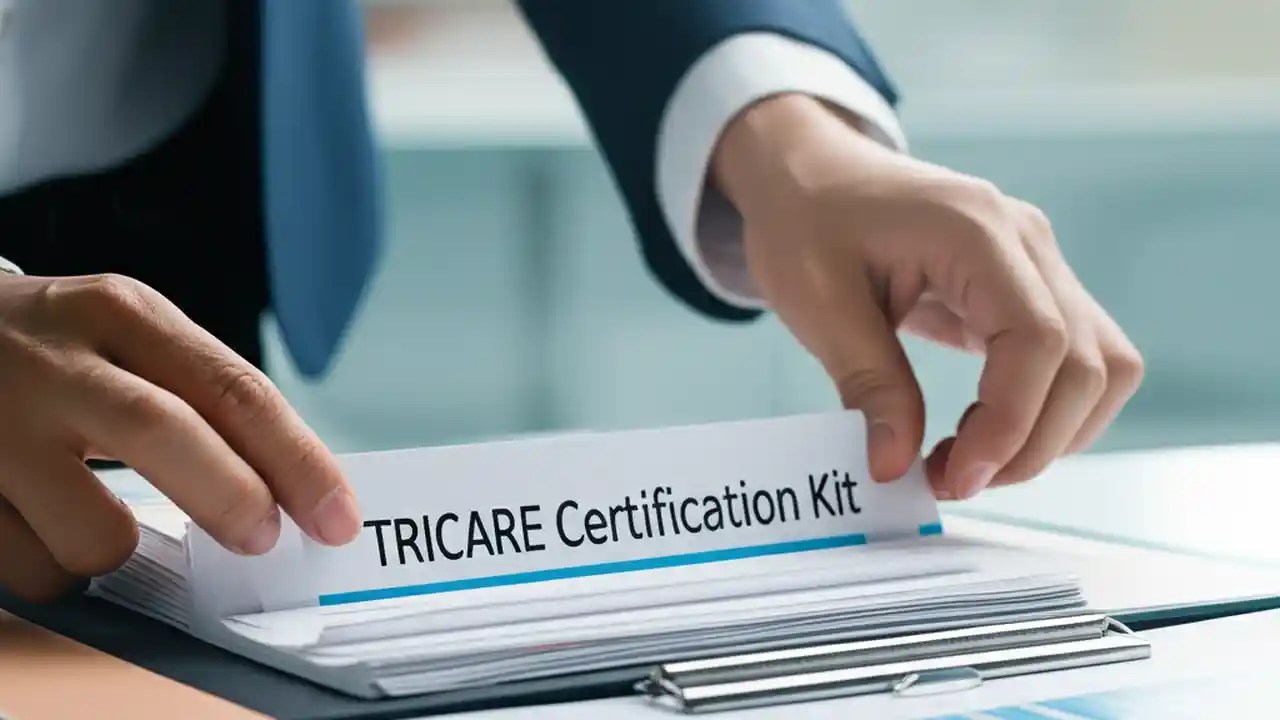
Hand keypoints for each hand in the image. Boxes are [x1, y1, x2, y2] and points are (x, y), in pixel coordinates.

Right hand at [0, 273, 360, 601]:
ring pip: (90, 532)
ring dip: (118, 551)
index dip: (297, 461)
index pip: (232, 388)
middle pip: (165, 433)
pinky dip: (52, 566)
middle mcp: (54, 361)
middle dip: (230, 498)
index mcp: (121, 313)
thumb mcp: (126, 337)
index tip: (337, 518)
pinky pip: (26, 567)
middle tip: (262, 539)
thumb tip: (291, 494)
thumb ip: (201, 402)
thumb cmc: (52, 347)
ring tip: (99, 520)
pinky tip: (38, 521)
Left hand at [712, 95, 1143, 499]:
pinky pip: (1076, 359)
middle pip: (1087, 364)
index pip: (1039, 341)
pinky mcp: (1031, 286)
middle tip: (951, 481)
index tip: (954, 475)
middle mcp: (1027, 240)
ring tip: (968, 461)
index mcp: (975, 230)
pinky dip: (1045, 410)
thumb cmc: (806, 222)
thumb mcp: (818, 304)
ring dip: (1051, 433)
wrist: (809, 173)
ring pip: (1102, 367)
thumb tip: (895, 468)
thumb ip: (868, 383)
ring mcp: (1039, 261)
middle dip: (1031, 444)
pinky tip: (981, 431)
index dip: (1009, 424)